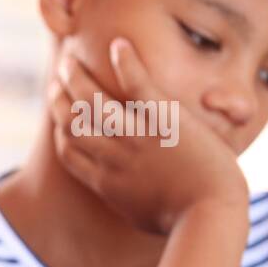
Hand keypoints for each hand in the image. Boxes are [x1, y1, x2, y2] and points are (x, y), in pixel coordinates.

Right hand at [49, 37, 248, 234]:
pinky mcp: (163, 120)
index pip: (69, 149)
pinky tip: (118, 44)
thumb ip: (129, 202)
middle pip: (72, 121)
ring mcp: (135, 137)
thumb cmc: (183, 222)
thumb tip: (126, 199)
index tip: (61, 114)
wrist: (209, 214)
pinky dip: (126, 64)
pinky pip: (137, 85)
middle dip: (59, 98)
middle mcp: (111, 156)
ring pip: (92, 101)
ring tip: (71, 60)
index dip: (60, 128)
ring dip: (77, 77)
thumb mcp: (143, 218)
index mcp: (105, 181)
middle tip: (57, 80)